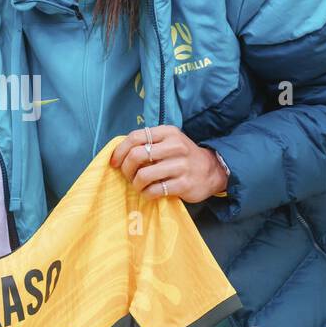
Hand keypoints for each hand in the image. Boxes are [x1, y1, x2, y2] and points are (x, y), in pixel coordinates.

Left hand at [110, 125, 228, 202]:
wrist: (212, 171)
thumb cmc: (181, 157)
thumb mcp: (168, 142)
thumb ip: (147, 143)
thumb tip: (117, 154)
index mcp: (168, 132)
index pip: (135, 137)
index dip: (119, 151)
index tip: (114, 163)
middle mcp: (175, 146)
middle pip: (136, 155)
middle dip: (126, 169)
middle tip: (128, 176)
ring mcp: (181, 166)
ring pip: (143, 175)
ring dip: (136, 183)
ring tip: (139, 185)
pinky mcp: (184, 184)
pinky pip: (154, 190)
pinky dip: (146, 194)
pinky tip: (149, 192)